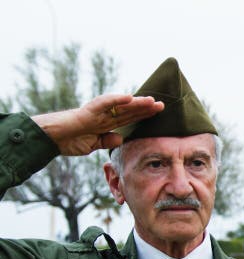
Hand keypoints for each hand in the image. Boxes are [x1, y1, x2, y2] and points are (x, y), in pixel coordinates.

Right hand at [32, 94, 163, 155]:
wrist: (50, 140)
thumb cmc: (68, 141)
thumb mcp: (92, 146)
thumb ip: (106, 141)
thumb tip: (120, 137)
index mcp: (105, 124)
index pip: (128, 119)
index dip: (143, 116)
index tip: (157, 115)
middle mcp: (103, 116)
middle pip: (129, 111)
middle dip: (145, 108)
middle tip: (163, 105)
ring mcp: (97, 112)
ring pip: (120, 106)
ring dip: (136, 103)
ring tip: (151, 101)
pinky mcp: (88, 111)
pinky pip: (104, 103)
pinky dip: (116, 100)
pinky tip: (129, 97)